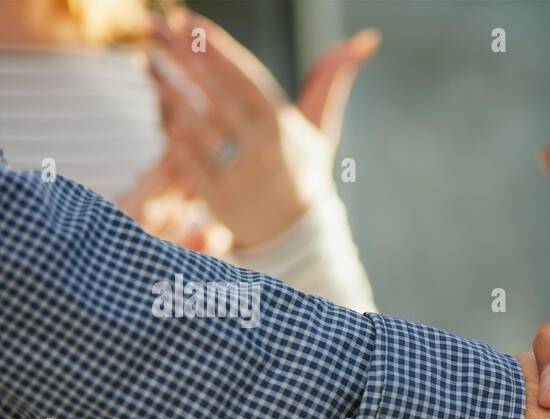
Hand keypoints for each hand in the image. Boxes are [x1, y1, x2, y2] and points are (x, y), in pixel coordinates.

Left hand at [149, 8, 378, 247]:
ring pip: (191, 120)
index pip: (244, 74)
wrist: (294, 234)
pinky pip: (182, 153)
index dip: (214, 45)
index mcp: (284, 125)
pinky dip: (167, 128)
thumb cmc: (302, 171)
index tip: (188, 19)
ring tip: (148, 61)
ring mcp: (237, 172)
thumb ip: (330, 80)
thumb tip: (368, 39)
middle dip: (182, 56)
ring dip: (166, 87)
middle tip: (157, 29)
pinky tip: (158, 106)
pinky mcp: (215, 195)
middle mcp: (261, 147)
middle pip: (212, 91)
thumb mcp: (320, 126)